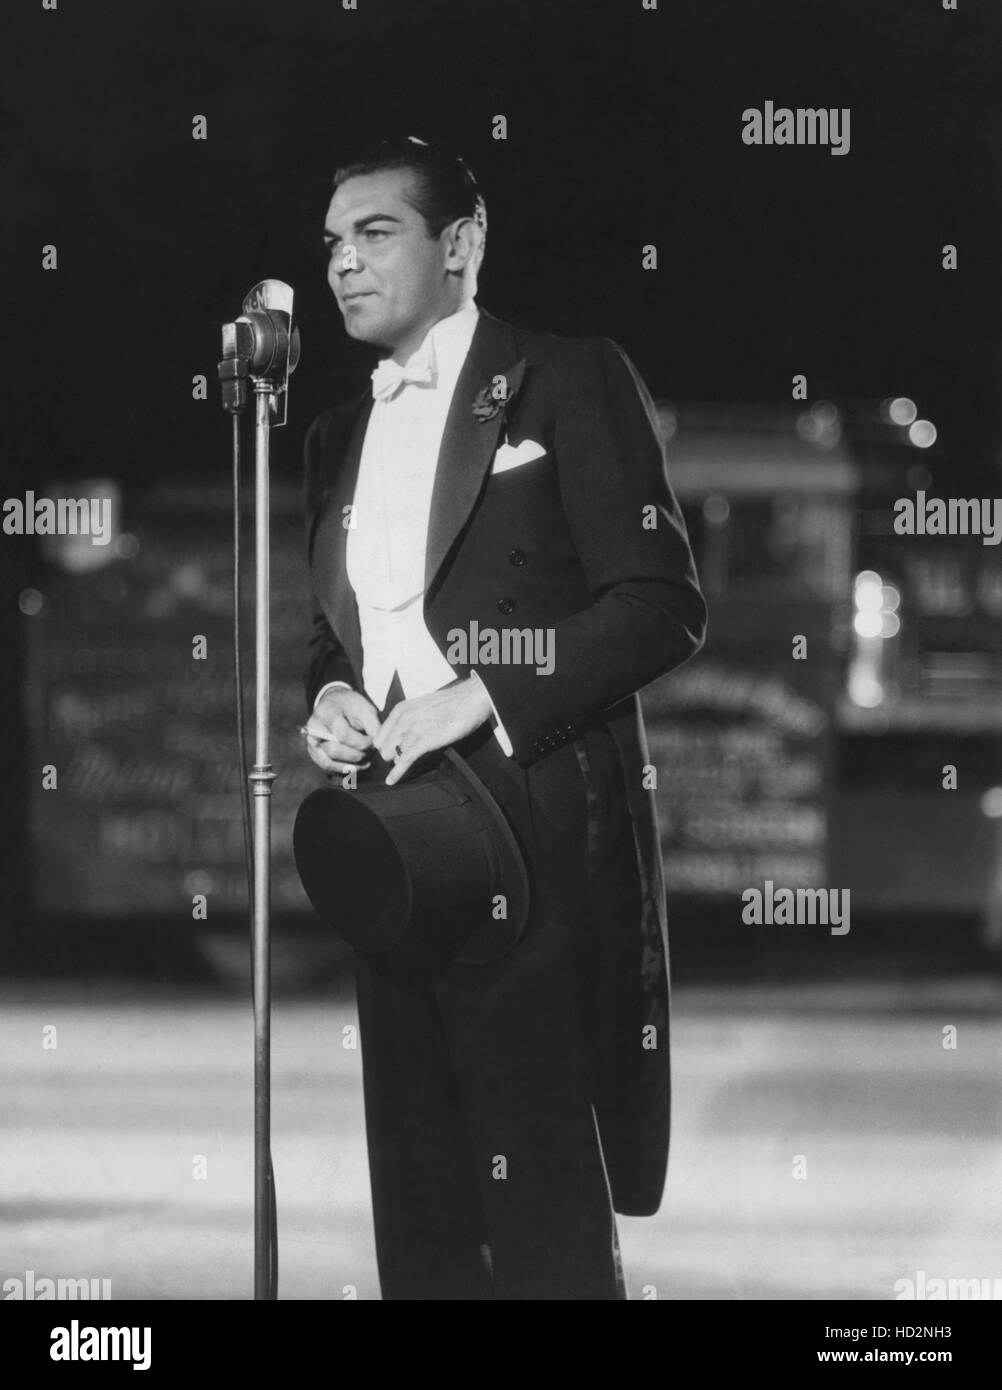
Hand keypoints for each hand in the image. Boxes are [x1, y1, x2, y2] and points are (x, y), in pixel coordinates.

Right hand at [302, 688, 380, 775]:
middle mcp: (313, 728)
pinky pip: (328, 768)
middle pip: (333, 751)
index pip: (341, 733)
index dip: (360, 742)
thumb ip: (373, 725)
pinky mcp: (314, 754)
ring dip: (351, 766)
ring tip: (367, 761)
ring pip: (329, 763)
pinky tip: (358, 765)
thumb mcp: (365, 708)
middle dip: (356, 755)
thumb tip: (377, 744)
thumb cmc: (351, 706)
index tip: (372, 741)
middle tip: (370, 752)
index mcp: (325, 712)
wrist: (335, 704)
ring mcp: (311, 742)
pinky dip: (344, 770)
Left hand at [375, 678, 491, 785]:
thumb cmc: (452, 704)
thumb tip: (405, 737)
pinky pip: (404, 761)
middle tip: (402, 758)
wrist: (470, 699)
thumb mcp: (422, 707)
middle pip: (383, 747)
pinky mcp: (424, 742)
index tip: (390, 752)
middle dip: (391, 755)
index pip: (380, 735)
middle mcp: (403, 719)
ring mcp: (412, 730)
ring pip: (393, 755)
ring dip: (399, 762)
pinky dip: (397, 773)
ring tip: (406, 765)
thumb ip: (410, 720)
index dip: (384, 746)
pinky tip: (392, 781)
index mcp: (401, 710)